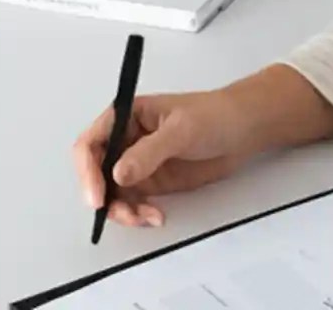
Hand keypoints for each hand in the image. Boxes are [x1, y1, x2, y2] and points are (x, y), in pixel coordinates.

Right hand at [71, 64, 332, 227]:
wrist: (246, 129)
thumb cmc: (216, 115)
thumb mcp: (182, 130)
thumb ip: (149, 152)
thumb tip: (118, 173)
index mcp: (124, 117)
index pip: (90, 144)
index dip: (87, 171)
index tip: (97, 196)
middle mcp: (125, 140)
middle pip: (97, 174)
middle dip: (106, 197)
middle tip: (125, 214)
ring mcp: (137, 162)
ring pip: (113, 193)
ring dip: (123, 210)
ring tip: (146, 217)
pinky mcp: (152, 180)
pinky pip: (133, 202)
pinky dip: (138, 213)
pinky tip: (155, 216)